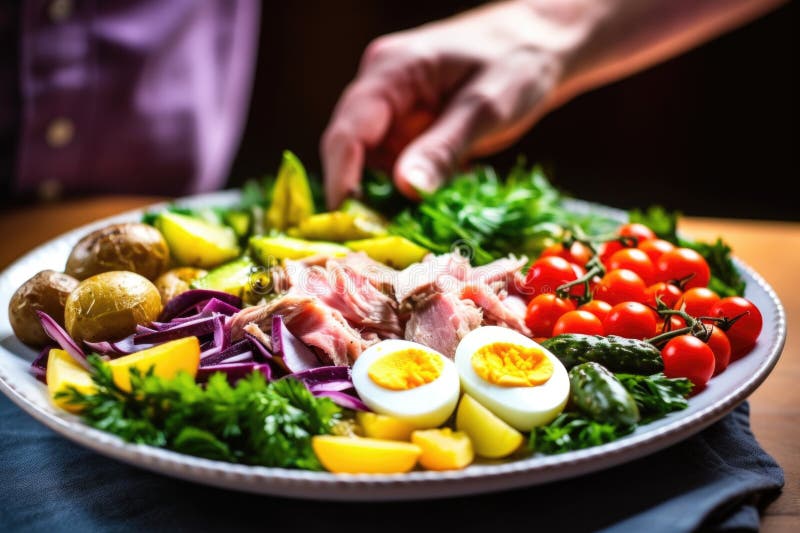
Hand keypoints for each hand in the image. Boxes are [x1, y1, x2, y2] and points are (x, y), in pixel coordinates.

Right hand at [321, 0, 778, 208]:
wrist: (557, 38)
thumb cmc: (527, 57)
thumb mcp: (493, 102)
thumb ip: (443, 145)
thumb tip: (401, 190)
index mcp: (391, 69)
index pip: (345, 126)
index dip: (336, 177)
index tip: (341, 225)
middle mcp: (385, 85)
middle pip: (350, 146)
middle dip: (353, 197)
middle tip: (365, 249)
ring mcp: (400, 104)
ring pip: (371, 159)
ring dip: (378, 200)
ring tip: (392, 242)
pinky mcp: (419, 122)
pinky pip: (397, 161)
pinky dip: (402, 191)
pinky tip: (416, 218)